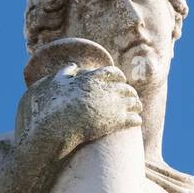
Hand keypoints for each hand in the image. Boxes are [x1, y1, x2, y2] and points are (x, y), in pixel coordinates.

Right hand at [14, 64, 142, 162]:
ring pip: (133, 102)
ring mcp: (113, 105)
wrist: (59, 126)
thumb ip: (66, 72)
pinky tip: (137, 122)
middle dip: (130, 93)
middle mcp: (107, 89)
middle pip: (126, 88)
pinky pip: (134, 119)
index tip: (122, 81)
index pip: (113, 73)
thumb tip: (73, 66)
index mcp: (94, 79)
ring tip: (137, 110)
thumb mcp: (58, 83)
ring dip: (136, 106)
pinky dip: (136, 120)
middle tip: (132, 97)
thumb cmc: (55, 106)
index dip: (119, 77)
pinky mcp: (117, 121)